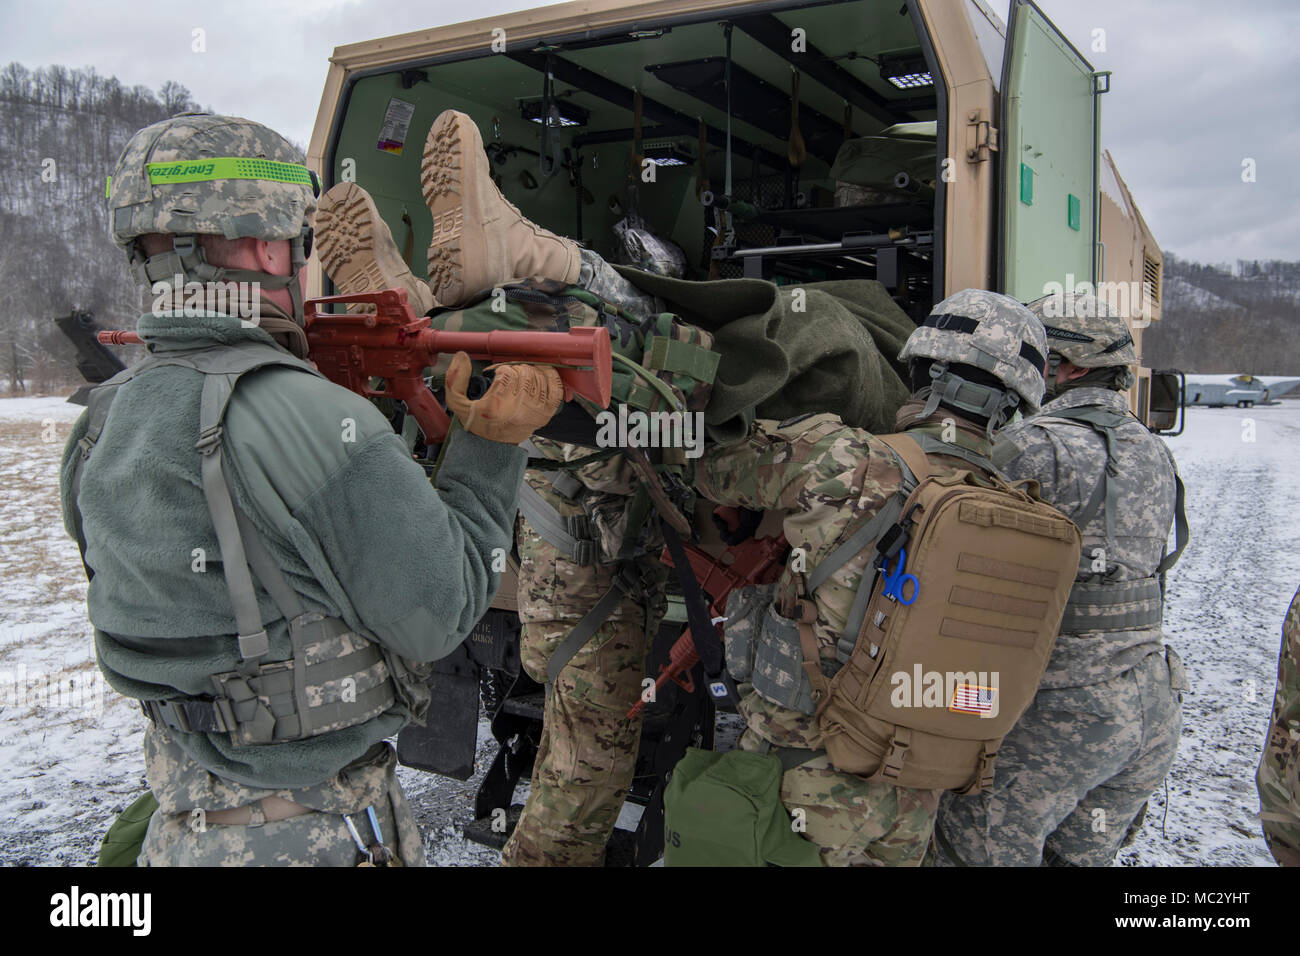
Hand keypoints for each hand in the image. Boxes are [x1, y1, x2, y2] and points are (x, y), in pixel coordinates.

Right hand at [444, 351, 562, 443]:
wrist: (493, 446)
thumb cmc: (477, 422)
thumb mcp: (457, 403)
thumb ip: (454, 378)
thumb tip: (462, 355)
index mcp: (497, 406)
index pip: (508, 373)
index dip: (501, 370)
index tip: (497, 376)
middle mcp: (519, 409)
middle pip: (525, 372)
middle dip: (515, 370)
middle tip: (508, 378)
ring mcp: (535, 412)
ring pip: (539, 376)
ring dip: (530, 373)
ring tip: (520, 380)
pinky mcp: (546, 414)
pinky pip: (555, 388)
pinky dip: (550, 377)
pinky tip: (541, 375)